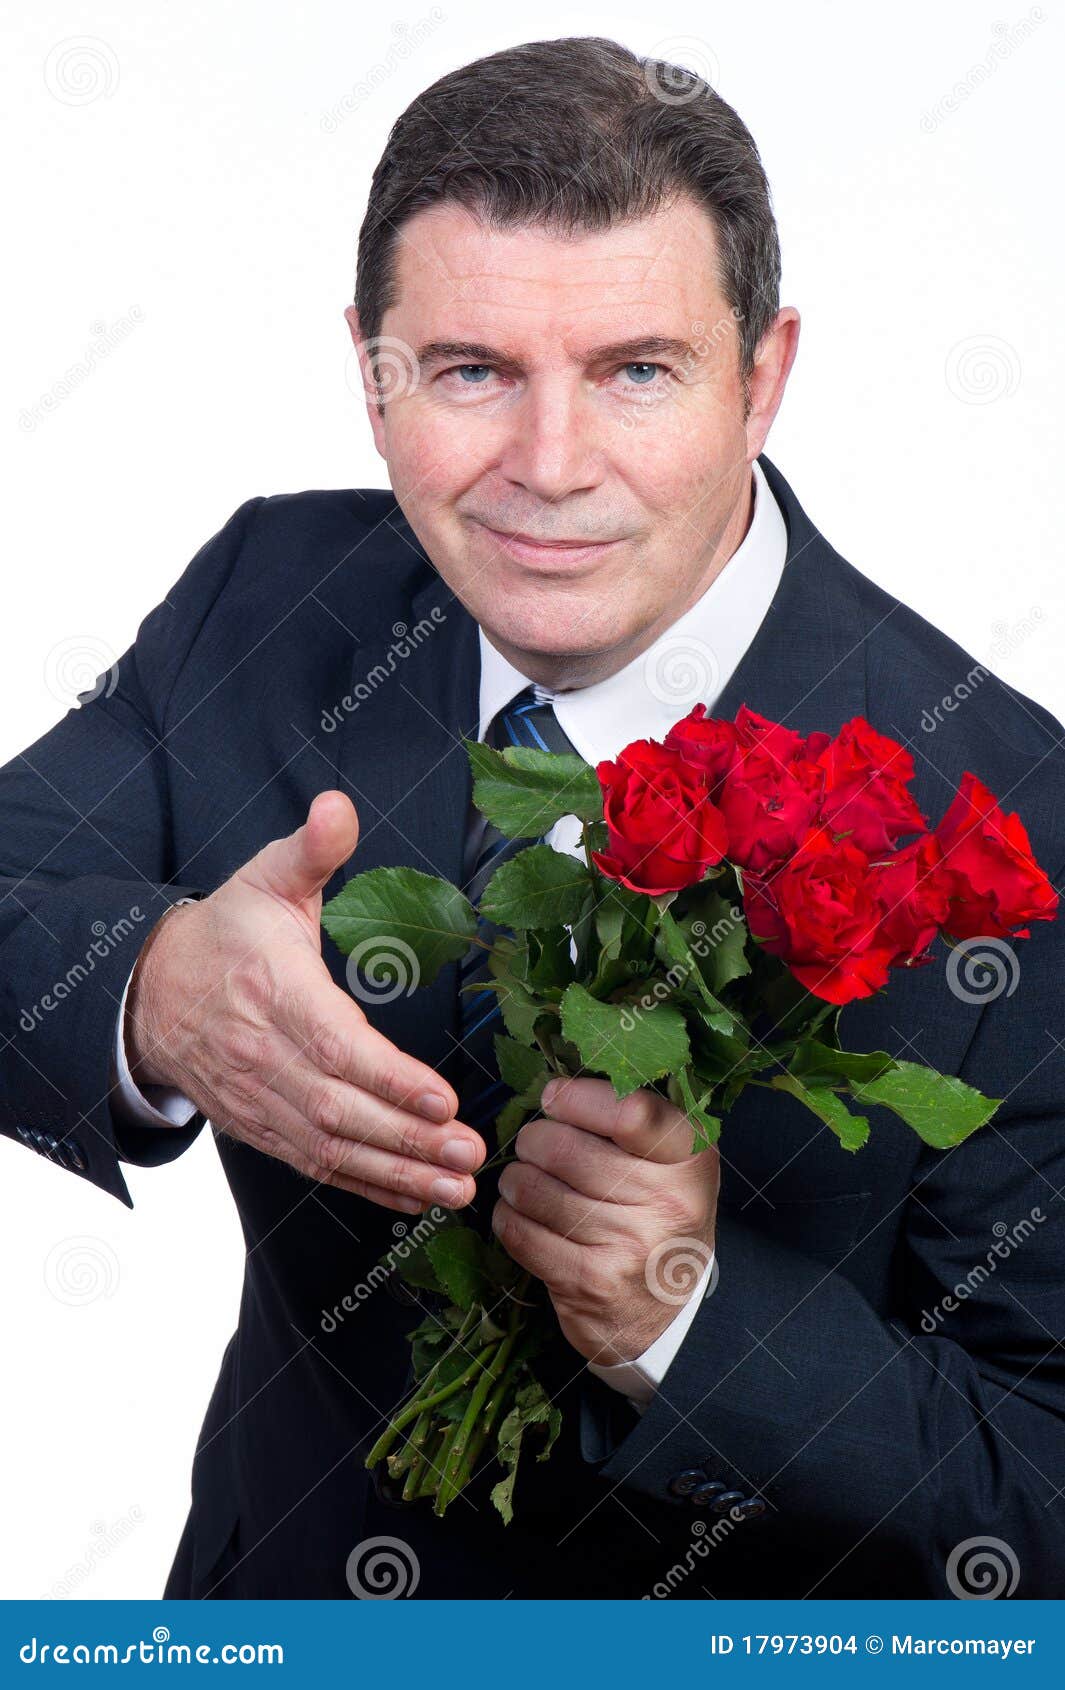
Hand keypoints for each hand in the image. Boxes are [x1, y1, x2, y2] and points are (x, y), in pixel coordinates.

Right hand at [123, 790, 484, 1213]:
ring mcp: (259, 1099)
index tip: (442, 1097)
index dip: (388, 1077)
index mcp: (272, 990)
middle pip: (340, 1109)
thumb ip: (311, 850)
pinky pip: (317, 1167)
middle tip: (471, 1155)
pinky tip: (416, 1198)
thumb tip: (338, 806)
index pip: (333, 1044)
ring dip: (397, 1173)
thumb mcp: (266, 879)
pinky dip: (368, 1187)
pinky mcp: (261, 1128)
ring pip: (331, 1148)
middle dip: (409, 1139)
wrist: (147, 992)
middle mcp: (262, 1054)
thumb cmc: (224, 934)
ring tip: (458, 1188)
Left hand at [492, 1075, 718, 1365]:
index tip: (554, 1098)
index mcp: (691, 1158)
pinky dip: (508, 1218)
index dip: (576, 1098)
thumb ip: (633, 1118)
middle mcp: (669, 1202)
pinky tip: (519, 1215)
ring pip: (534, 1189)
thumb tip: (560, 1082)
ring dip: (515, 1180)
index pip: (627, 1111)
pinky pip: (522, 1233)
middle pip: (565, 1150)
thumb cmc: (657, 1218)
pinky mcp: (591, 1282)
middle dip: (533, 1141)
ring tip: (523, 1181)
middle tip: (534, 1145)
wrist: (664, 1313)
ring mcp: (631, 1245)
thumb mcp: (671, 1163)